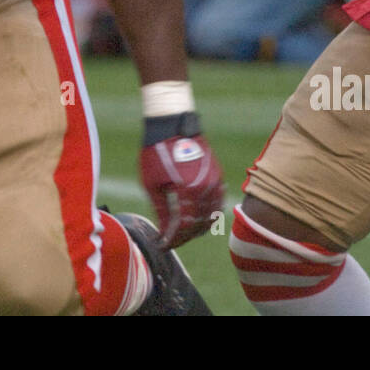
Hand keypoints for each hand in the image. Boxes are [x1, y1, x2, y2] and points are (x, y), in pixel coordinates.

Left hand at [139, 113, 224, 247]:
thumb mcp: (152, 183)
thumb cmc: (156, 151)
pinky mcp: (218, 175)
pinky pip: (217, 202)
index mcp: (187, 190)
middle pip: (199, 225)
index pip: (184, 227)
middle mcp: (206, 188)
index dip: (173, 240)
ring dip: (197, 228)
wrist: (172, 124)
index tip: (162, 244)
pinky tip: (195, 217)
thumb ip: (161, 210)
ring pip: (211, 216)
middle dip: (184, 237)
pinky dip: (208, 214)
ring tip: (181, 231)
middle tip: (169, 240)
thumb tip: (165, 233)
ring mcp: (215, 181)